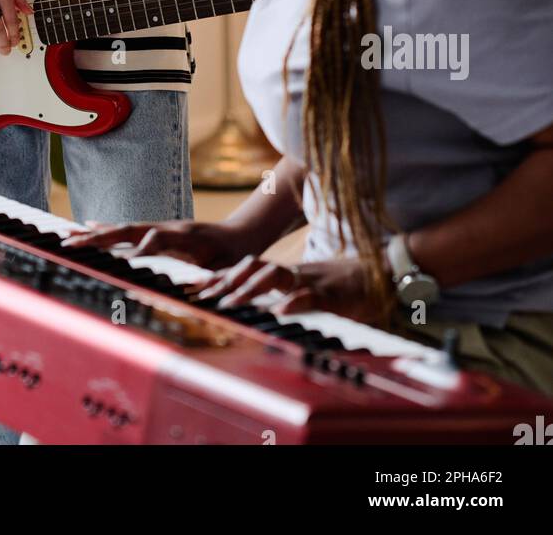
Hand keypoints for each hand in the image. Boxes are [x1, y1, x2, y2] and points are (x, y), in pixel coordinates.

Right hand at [62, 218, 255, 270]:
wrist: (241, 237)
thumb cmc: (234, 257)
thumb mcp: (227, 269)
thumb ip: (211, 274)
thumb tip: (198, 283)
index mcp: (184, 237)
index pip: (156, 239)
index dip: (139, 248)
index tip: (120, 258)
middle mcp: (166, 229)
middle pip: (128, 230)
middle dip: (99, 238)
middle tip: (70, 243)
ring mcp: (159, 228)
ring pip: (122, 230)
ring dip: (95, 234)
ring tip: (67, 235)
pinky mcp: (156, 232)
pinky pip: (127, 231)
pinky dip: (106, 229)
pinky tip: (87, 227)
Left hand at [189, 255, 389, 323]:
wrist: (382, 272)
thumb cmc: (346, 284)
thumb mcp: (310, 288)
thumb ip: (286, 294)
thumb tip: (262, 308)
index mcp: (286, 275)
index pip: (247, 271)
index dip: (221, 278)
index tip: (196, 288)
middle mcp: (293, 274)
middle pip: (252, 269)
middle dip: (226, 282)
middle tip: (203, 297)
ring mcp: (311, 281)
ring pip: (275, 277)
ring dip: (251, 289)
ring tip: (231, 302)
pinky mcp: (332, 294)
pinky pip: (310, 296)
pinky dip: (295, 302)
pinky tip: (280, 310)